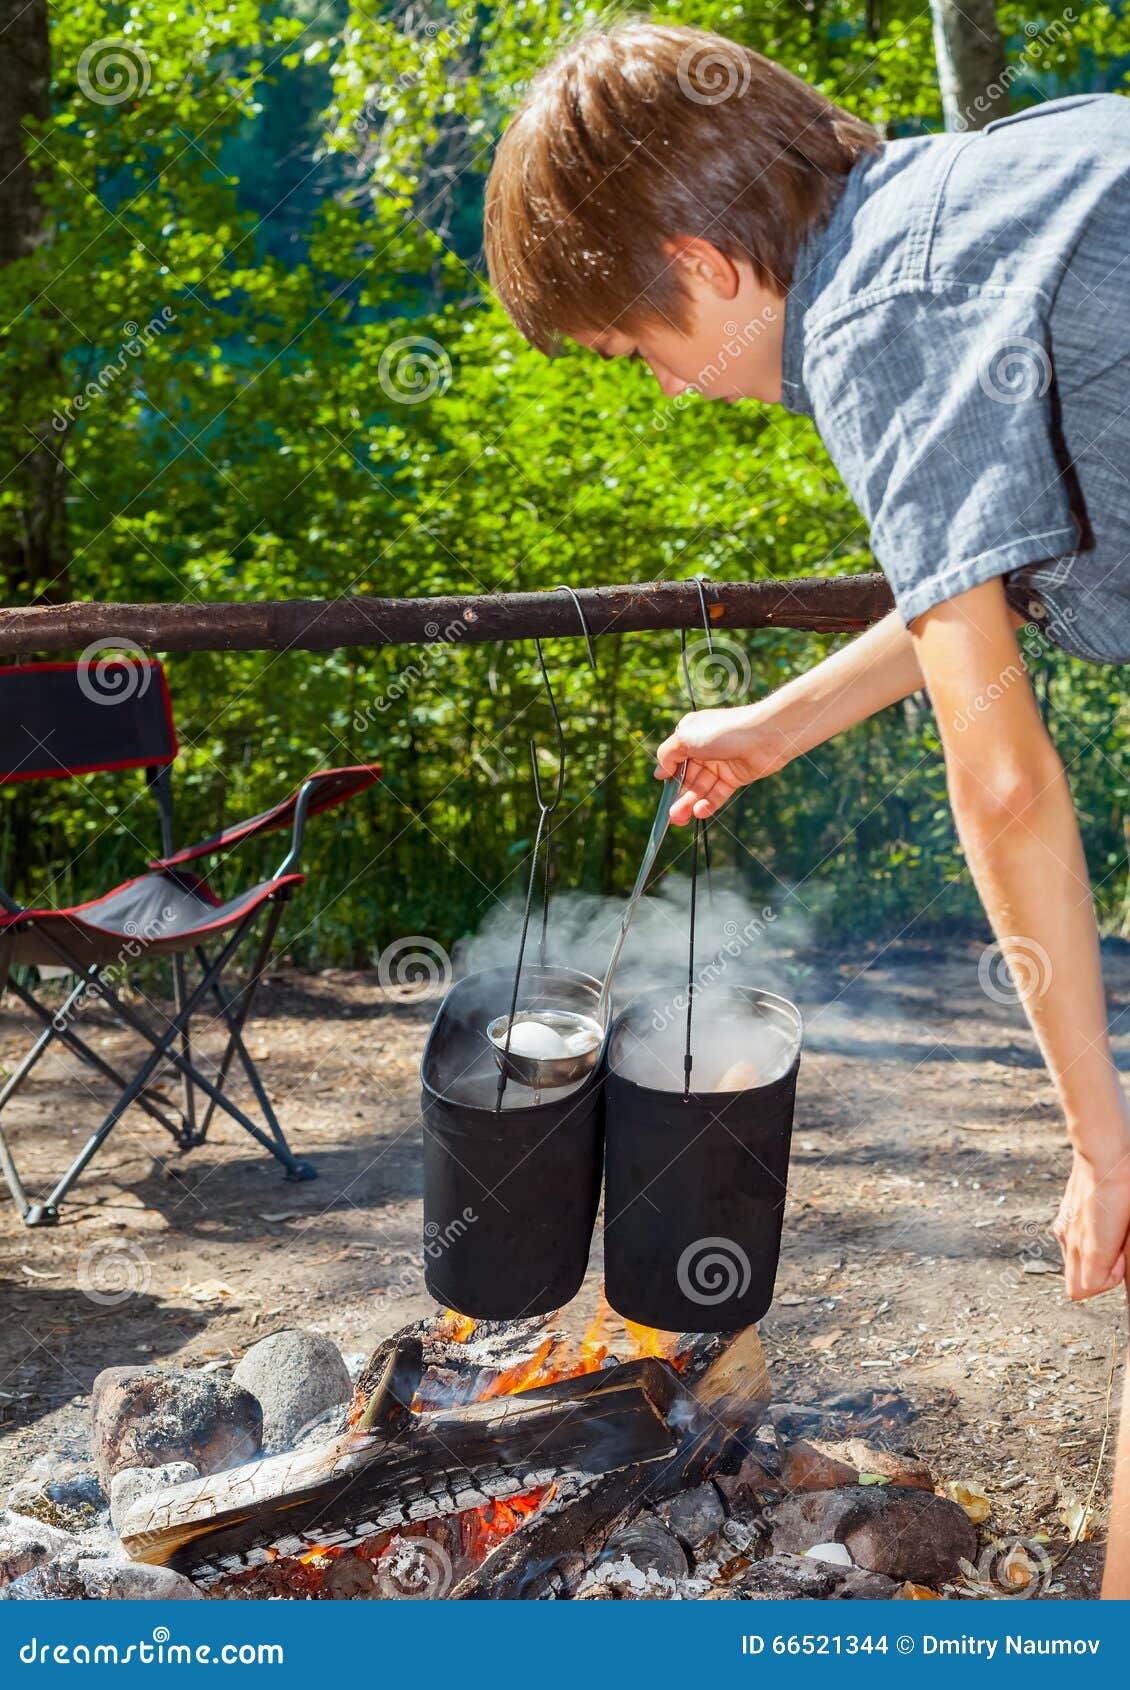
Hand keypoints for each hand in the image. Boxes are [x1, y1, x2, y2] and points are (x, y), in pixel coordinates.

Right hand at [655, 704, 787, 825]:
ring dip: (690, 804)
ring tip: (681, 818)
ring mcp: (720, 764)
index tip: (664, 792)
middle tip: (672, 817)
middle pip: (687, 778)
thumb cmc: (723, 731)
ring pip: (701, 788)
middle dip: (678, 797)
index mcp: (690, 735)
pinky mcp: (735, 777)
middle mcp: (704, 749)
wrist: (764, 735)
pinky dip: (708, 804)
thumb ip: (667, 756)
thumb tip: (659, 773)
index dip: (669, 777)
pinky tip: (700, 811)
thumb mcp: (684, 738)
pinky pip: (718, 793)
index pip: (674, 760)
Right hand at [1053, 1137, 1129, 1299]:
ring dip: (1090, 1262)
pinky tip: (1099, 1225)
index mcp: (1090, 1247)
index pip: (1084, 1290)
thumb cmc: (1125, 1185)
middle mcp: (1071, 1240)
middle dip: (1098, 1278)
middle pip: (1073, 1286)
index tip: (1121, 1260)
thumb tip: (1119, 1266)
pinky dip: (1082, 1245)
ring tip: (1110, 1236)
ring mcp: (1065, 1226)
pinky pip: (1068, 1244)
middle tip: (1117, 1253)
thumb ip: (1123, 1255)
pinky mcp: (1064, 1214)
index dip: (1109, 1281)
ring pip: (1070, 1266)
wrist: (1105, 1150)